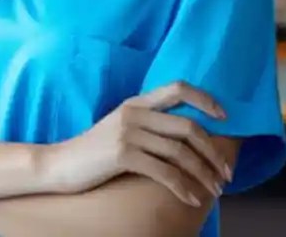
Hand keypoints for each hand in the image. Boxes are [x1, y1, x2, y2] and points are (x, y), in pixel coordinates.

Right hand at [42, 81, 233, 206]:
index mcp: (135, 102)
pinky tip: (192, 199)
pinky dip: (183, 188)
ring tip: (214, 190)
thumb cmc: (94, 151)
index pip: (178, 87)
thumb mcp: (121, 128)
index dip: (206, 100)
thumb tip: (188, 136)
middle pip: (188, 127)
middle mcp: (133, 113)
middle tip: (225, 173)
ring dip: (203, 174)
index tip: (225, 119)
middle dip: (213, 152)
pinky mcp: (122, 155)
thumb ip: (148, 124)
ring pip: (180, 152)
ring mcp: (127, 133)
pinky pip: (164, 172)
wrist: (60, 164)